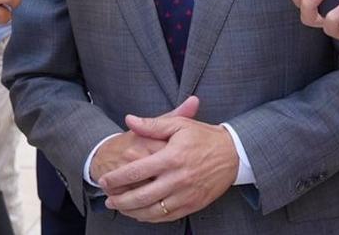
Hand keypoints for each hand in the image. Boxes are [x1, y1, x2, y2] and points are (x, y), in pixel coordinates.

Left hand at [100, 98, 237, 222]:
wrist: (234, 153)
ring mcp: (186, 194)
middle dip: (120, 200)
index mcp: (171, 157)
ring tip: (120, 207)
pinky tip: (140, 213)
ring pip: (152, 211)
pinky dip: (150, 217)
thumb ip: (152, 124)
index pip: (136, 172)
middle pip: (141, 196)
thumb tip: (129, 120)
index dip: (116, 178)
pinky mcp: (193, 205)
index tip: (104, 180)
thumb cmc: (204, 137)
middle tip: (107, 199)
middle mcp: (178, 179)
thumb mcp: (179, 125)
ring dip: (132, 211)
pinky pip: (167, 217)